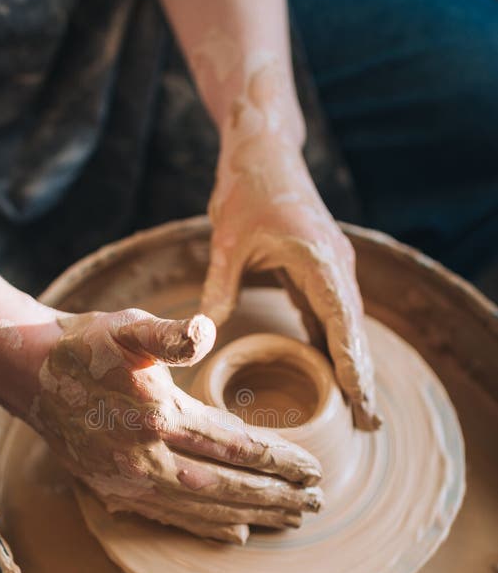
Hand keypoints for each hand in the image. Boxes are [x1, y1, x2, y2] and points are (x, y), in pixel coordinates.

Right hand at [29, 308, 321, 542]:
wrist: (30, 372)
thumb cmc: (87, 344)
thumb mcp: (128, 326)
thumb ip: (169, 333)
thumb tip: (204, 331)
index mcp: (156, 414)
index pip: (233, 444)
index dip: (277, 459)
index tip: (314, 469)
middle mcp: (144, 457)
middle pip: (225, 484)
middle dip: (275, 496)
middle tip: (317, 504)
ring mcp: (127, 481)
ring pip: (201, 506)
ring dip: (250, 515)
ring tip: (290, 521)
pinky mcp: (114, 491)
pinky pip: (169, 516)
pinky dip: (206, 527)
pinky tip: (236, 532)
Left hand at [203, 73, 379, 430]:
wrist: (263, 148)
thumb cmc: (246, 189)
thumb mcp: (227, 243)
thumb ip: (219, 290)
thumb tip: (202, 335)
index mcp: (318, 259)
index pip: (341, 322)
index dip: (352, 363)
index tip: (361, 399)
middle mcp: (335, 266)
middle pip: (354, 331)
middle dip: (363, 377)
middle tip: (371, 424)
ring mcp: (333, 268)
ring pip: (348, 326)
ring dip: (355, 365)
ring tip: (361, 410)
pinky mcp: (321, 269)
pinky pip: (333, 315)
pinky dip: (338, 345)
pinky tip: (336, 373)